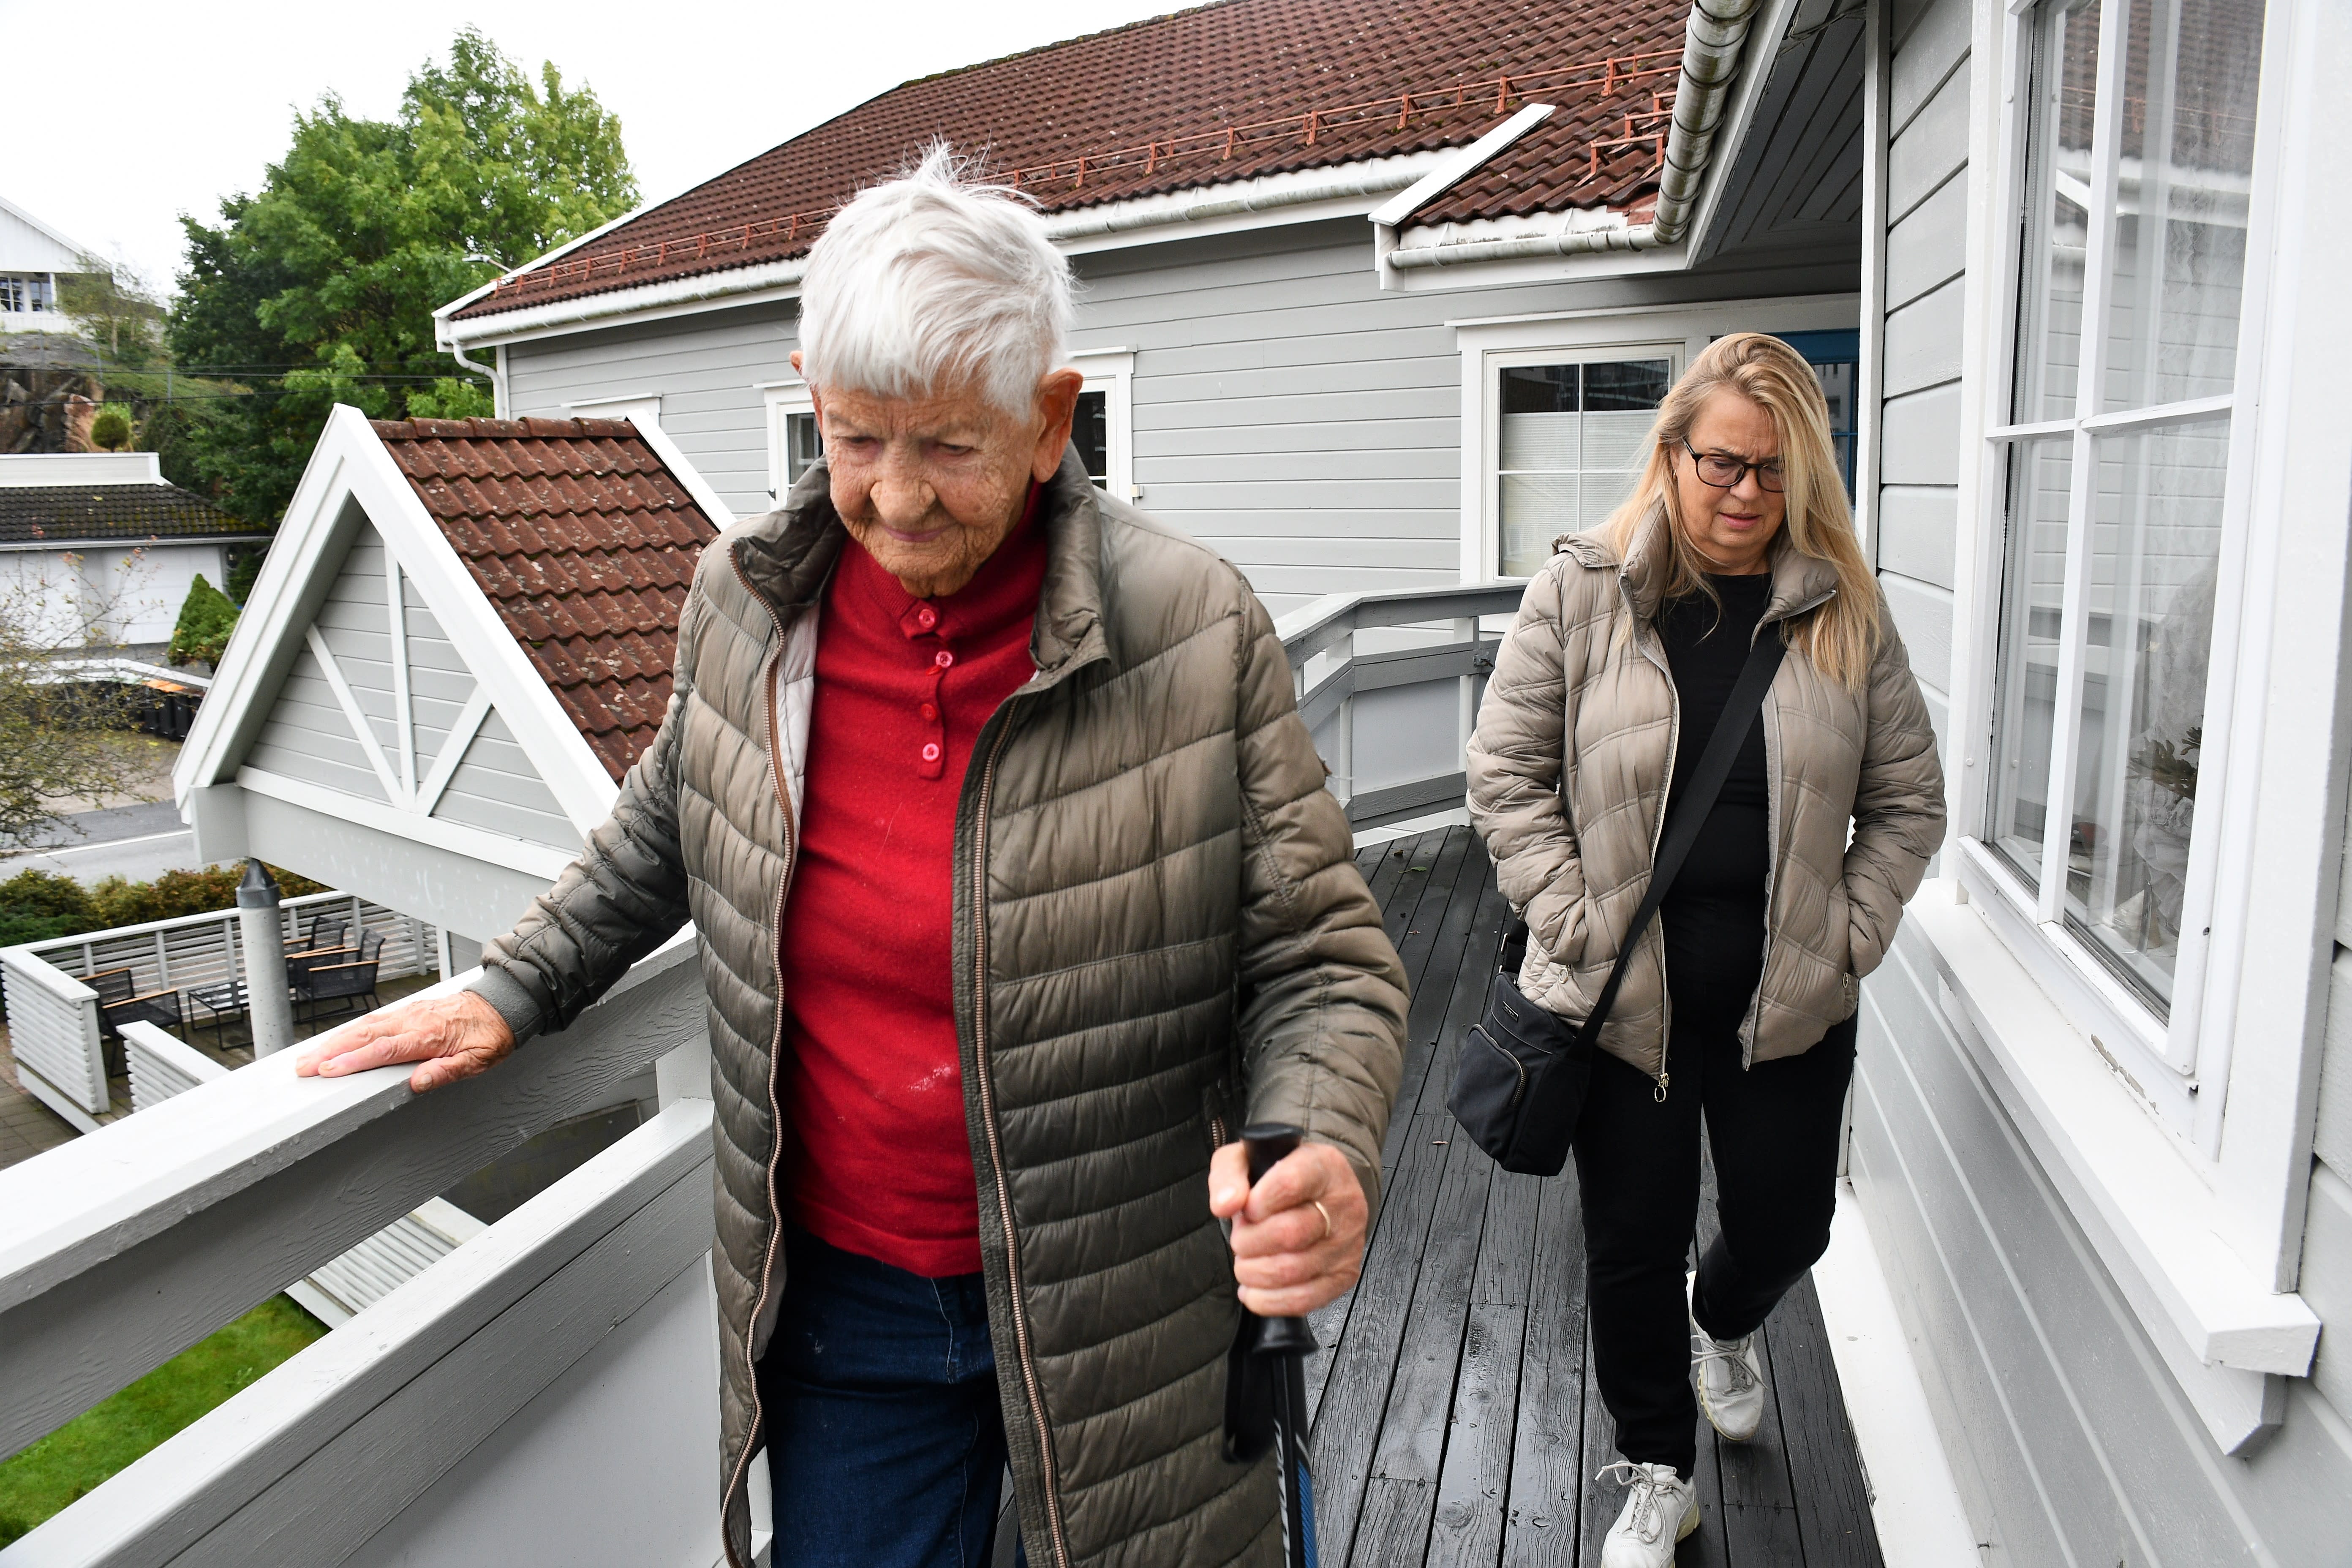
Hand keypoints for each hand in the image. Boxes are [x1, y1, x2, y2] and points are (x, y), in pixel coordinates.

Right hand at [293, 989, 516, 1093]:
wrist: (504, 1004)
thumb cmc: (492, 1034)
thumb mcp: (479, 1060)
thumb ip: (447, 1071)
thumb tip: (418, 1082)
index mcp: (430, 1036)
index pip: (384, 1051)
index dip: (354, 1061)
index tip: (329, 1070)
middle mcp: (415, 1021)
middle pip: (365, 1037)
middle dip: (331, 1052)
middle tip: (304, 1066)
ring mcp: (410, 1013)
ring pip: (366, 1026)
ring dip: (336, 1041)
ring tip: (311, 1056)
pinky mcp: (410, 1010)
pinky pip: (376, 1020)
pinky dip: (352, 1030)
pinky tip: (339, 1040)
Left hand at [1208, 1139, 1367, 1317]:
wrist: (1321, 1192)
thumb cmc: (1279, 1175)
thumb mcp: (1247, 1158)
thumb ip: (1229, 1174)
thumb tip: (1224, 1205)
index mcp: (1323, 1166)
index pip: (1290, 1184)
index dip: (1256, 1203)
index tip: (1245, 1208)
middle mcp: (1343, 1204)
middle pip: (1290, 1233)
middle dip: (1249, 1242)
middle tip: (1241, 1238)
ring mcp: (1347, 1243)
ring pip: (1293, 1270)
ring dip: (1254, 1272)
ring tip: (1246, 1261)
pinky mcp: (1344, 1275)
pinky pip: (1304, 1299)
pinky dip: (1268, 1300)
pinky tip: (1254, 1288)